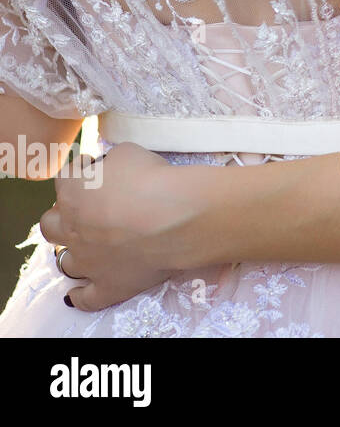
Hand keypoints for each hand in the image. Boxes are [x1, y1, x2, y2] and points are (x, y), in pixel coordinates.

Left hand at [40, 142, 200, 310]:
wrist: (176, 217)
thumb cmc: (152, 180)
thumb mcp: (128, 153)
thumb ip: (111, 162)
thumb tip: (110, 168)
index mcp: (73, 193)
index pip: (65, 178)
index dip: (81, 171)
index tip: (95, 167)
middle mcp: (72, 229)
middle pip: (50, 224)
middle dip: (65, 214)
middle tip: (90, 207)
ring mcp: (87, 261)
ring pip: (64, 261)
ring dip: (74, 251)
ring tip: (92, 245)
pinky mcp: (108, 286)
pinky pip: (86, 298)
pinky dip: (81, 296)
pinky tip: (78, 293)